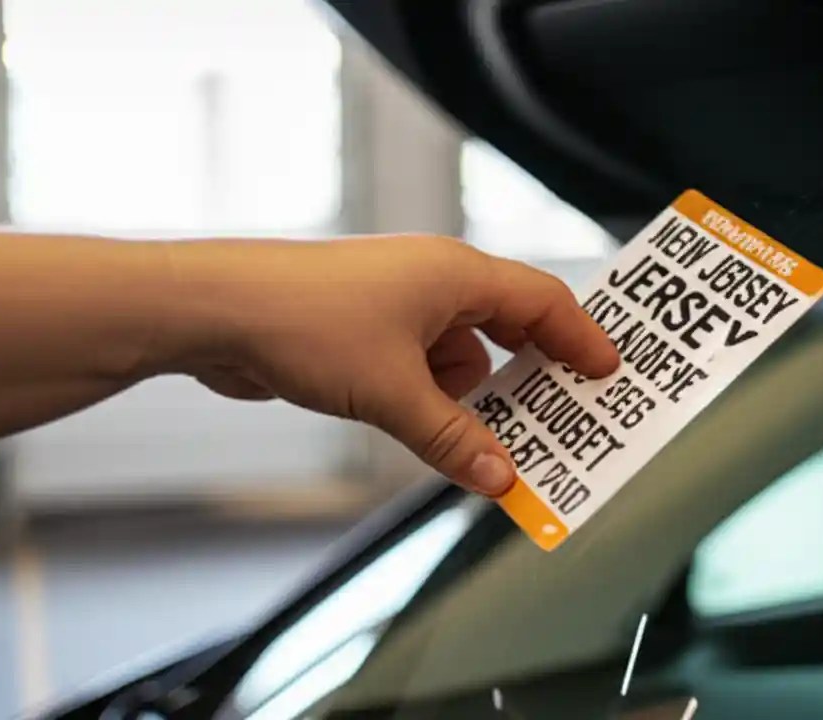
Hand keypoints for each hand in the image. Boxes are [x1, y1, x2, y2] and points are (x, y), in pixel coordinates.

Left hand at [153, 235, 619, 495]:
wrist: (213, 311)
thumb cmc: (306, 324)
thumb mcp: (393, 392)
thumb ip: (453, 438)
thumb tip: (501, 479)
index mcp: (456, 275)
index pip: (543, 302)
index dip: (581, 339)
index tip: (608, 375)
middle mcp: (433, 283)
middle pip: (508, 328)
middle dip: (531, 378)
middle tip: (560, 422)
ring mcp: (397, 306)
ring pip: (462, 356)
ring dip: (474, 400)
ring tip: (489, 447)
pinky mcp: (365, 333)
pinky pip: (422, 370)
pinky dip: (434, 401)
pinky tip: (432, 434)